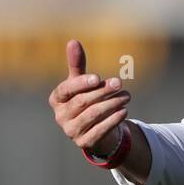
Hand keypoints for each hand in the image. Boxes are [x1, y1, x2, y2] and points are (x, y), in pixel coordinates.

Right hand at [48, 39, 130, 155]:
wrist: (96, 128)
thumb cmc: (87, 99)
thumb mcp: (82, 82)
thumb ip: (77, 64)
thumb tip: (73, 41)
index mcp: (56, 99)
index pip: (66, 89)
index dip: (81, 83)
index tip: (98, 78)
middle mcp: (60, 116)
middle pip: (82, 102)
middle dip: (102, 92)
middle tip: (119, 83)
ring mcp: (71, 131)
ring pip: (92, 115)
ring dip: (111, 104)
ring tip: (127, 96)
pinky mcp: (84, 143)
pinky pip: (99, 131)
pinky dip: (113, 120)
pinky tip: (124, 111)